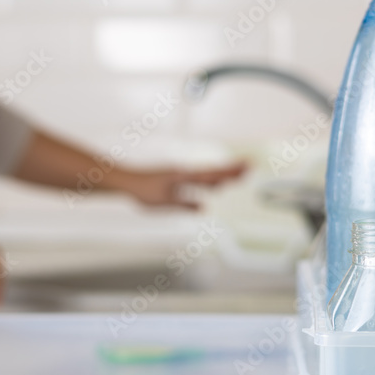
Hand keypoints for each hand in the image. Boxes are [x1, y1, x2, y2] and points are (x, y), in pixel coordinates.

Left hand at [115, 163, 245, 209]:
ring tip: (238, 175)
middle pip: (212, 171)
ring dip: (222, 175)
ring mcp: (179, 174)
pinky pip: (197, 179)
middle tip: (249, 166)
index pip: (211, 174)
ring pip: (206, 174)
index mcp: (183, 176)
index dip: (229, 172)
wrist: (125, 181)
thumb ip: (184, 204)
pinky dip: (210, 181)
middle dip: (231, 170)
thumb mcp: (163, 203)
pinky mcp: (175, 178)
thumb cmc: (141, 191)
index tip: (245, 167)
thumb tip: (203, 207)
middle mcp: (183, 172)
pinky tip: (214, 186)